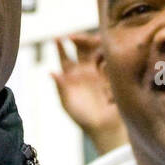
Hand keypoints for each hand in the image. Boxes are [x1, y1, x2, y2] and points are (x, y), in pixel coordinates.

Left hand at [52, 34, 127, 154]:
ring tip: (91, 42)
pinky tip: (103, 56)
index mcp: (72, 76)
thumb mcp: (68, 103)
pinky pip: (111, 60)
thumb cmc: (84, 118)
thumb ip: (60, 87)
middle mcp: (86, 70)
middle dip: (79, 39)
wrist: (106, 127)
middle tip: (74, 36)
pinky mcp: (114, 74)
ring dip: (93, 43)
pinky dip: (107, 56)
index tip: (57, 38)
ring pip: (97, 50)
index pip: (65, 56)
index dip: (61, 46)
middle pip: (82, 48)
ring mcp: (100, 71)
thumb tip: (51, 72)